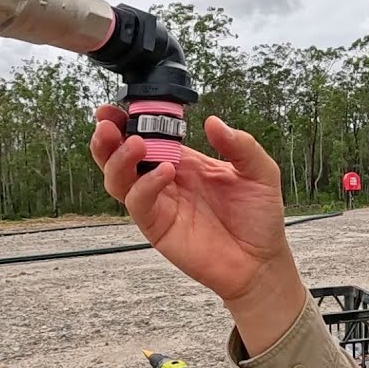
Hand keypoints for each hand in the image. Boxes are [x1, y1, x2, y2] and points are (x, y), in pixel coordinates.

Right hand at [89, 105, 298, 305]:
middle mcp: (165, 179)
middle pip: (121, 155)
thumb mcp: (259, 172)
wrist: (261, 260)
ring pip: (118, 179)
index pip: (149, 135)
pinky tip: (164, 172)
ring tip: (134, 143)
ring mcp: (159, 203)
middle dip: (108, 137)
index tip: (119, 107)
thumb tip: (212, 122)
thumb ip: (240, 145)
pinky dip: (145, 185)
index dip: (131, 120)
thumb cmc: (259, 217)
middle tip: (107, 123)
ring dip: (118, 159)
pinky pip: (139, 203)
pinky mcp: (157, 227)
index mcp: (186, 161)